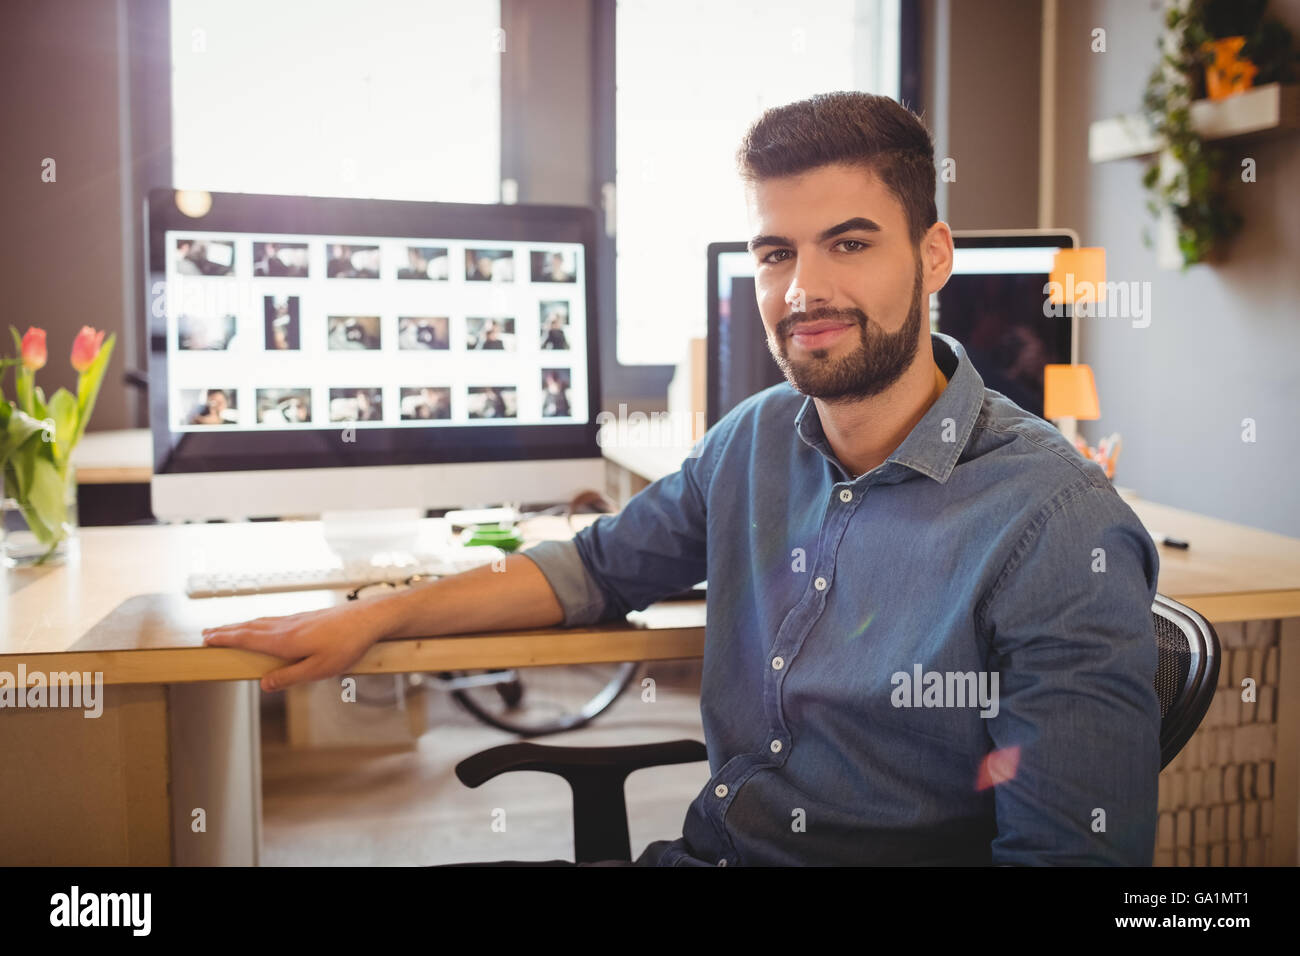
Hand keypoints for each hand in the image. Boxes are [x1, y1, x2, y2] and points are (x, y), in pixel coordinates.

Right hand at [201, 602, 385, 691]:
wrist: (369, 618)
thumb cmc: (347, 645)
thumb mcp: (319, 670)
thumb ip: (290, 677)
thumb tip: (264, 684)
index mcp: (285, 640)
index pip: (247, 639)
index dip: (226, 638)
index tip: (207, 638)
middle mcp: (286, 626)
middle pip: (249, 628)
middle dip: (227, 631)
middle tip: (206, 633)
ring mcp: (296, 619)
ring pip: (261, 622)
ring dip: (241, 626)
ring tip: (227, 629)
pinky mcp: (307, 617)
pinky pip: (274, 620)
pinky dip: (259, 623)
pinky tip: (262, 625)